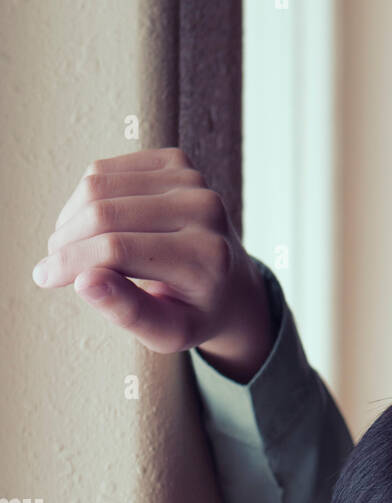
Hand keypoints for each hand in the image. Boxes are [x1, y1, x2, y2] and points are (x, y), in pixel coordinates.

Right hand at [33, 146, 274, 381]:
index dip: (71, 261)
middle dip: (66, 240)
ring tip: (70, 249)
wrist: (229, 285)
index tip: (43, 277)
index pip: (120, 249)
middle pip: (105, 212)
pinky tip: (91, 226)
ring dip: (71, 218)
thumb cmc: (192, 313)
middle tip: (52, 265)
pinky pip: (108, 169)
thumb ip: (128, 313)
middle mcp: (205, 210)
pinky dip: (87, 197)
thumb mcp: (167, 333)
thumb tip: (83, 281)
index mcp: (207, 258)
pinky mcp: (177, 161)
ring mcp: (193, 179)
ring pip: (99, 183)